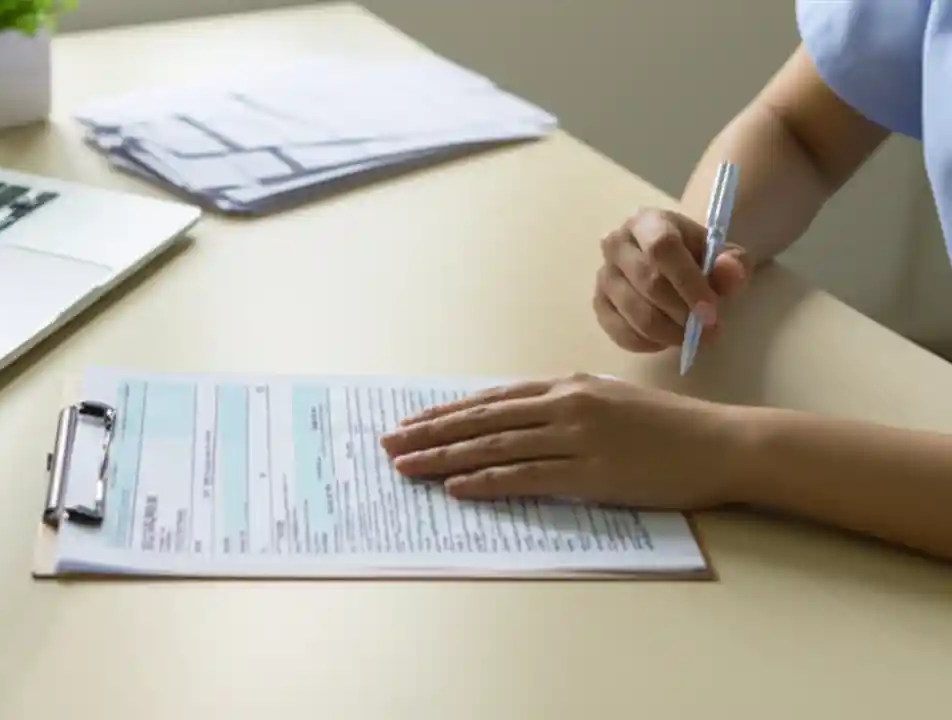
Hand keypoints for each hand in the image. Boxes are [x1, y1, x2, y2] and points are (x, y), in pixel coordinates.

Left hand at [379, 374, 741, 509]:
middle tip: (388, 445)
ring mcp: (576, 437)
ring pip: (494, 447)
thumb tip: (519, 421)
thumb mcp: (609, 401)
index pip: (491, 400)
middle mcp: (565, 405)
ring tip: (406, 467)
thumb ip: (563, 407)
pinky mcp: (591, 472)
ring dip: (444, 458)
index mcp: (566, 387)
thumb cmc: (667, 426)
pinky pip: (525, 477)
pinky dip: (486, 482)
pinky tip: (456, 488)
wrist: (719, 443)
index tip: (410, 422)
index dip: (446, 412)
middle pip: (481, 420)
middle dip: (429, 433)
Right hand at [594, 207, 751, 351]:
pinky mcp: (598, 303)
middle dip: (681, 312)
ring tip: (690, 337)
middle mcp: (617, 243)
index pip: (662, 247)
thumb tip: (727, 269)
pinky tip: (666, 340)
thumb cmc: (700, 259)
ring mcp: (604, 274)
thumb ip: (732, 263)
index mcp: (648, 221)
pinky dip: (646, 343)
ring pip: (633, 310)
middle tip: (708, 332)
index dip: (688, 282)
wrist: (675, 264)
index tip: (711, 312)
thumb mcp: (725, 256)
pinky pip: (619, 331)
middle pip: (647, 282)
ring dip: (666, 332)